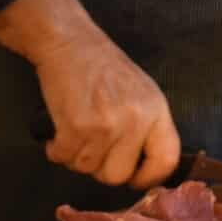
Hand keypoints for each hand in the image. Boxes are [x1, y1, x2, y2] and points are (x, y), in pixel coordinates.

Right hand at [0, 0, 180, 188]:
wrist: (71, 42)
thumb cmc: (105, 68)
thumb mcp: (142, 93)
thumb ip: (147, 127)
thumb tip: (144, 168)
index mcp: (156, 111)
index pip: (166, 161)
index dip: (148, 178)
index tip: (133, 178)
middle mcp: (135, 120)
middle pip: (118, 175)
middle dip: (101, 167)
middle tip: (93, 147)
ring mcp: (106, 125)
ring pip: (87, 168)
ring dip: (76, 155)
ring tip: (76, 130)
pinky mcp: (76, 126)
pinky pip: (63, 158)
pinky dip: (56, 149)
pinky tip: (59, 130)